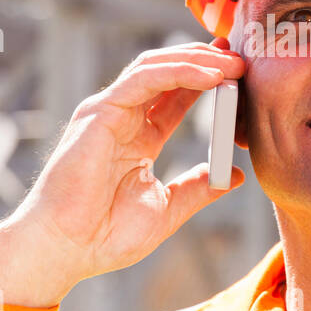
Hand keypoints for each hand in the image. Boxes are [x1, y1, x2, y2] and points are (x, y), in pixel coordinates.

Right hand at [0, 37, 245, 308]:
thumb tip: (233, 175)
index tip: (242, 75)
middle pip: (167, 73)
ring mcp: (109, 112)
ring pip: (155, 66)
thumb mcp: (166, 209)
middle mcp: (122, 118)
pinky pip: (144, 78)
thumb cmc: (105, 236)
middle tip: (243, 60)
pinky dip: (180, 71)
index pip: (177, 96)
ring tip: (232, 64)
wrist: (67, 250)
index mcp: (138, 138)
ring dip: (197, 60)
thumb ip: (197, 188)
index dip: (208, 80)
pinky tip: (210, 75)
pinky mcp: (100, 112)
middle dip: (206, 61)